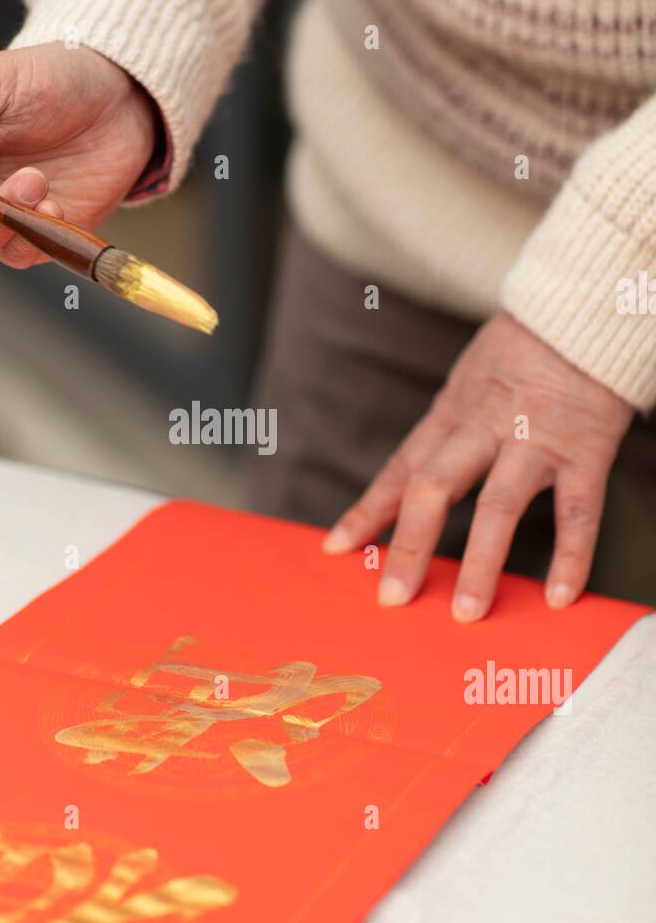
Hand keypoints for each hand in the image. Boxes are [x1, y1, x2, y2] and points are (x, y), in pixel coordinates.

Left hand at [323, 311, 633, 617]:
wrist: (584, 309)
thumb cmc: (523, 350)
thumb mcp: (468, 382)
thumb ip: (446, 433)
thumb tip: (412, 486)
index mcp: (451, 413)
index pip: (401, 469)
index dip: (369, 510)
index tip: (337, 548)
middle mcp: (484, 428)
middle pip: (434, 489)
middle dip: (411, 546)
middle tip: (393, 598)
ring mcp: (535, 441)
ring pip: (499, 507)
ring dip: (480, 564)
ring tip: (467, 613)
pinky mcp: (586, 450)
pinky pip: (577, 512)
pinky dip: (571, 557)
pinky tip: (559, 597)